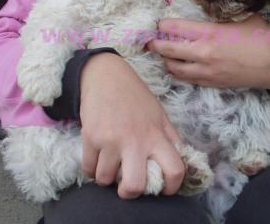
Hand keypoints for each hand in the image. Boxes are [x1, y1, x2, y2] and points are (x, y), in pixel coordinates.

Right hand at [79, 53, 184, 198]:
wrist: (107, 76)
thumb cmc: (136, 97)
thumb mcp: (160, 114)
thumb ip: (170, 138)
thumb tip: (180, 161)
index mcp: (157, 135)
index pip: (175, 169)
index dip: (172, 186)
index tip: (164, 188)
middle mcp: (135, 140)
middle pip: (134, 186)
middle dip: (130, 192)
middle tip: (129, 184)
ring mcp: (111, 140)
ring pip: (105, 180)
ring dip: (107, 177)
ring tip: (111, 164)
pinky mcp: (90, 137)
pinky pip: (88, 169)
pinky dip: (92, 169)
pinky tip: (98, 159)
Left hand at [147, 14, 269, 91]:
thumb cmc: (262, 37)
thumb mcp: (242, 17)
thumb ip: (221, 14)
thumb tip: (207, 9)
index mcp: (210, 33)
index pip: (174, 28)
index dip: (162, 25)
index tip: (160, 23)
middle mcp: (203, 53)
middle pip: (168, 50)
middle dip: (155, 45)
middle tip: (150, 42)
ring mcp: (206, 71)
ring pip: (174, 68)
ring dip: (166, 60)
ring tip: (163, 55)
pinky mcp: (212, 83)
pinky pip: (187, 79)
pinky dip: (179, 73)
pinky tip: (178, 68)